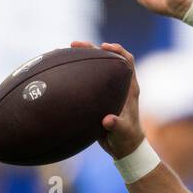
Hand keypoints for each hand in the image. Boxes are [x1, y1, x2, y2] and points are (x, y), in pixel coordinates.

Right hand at [70, 40, 142, 158]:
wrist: (123, 147)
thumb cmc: (126, 138)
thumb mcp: (122, 132)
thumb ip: (116, 125)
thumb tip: (107, 120)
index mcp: (129, 89)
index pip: (127, 61)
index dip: (117, 51)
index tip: (104, 47)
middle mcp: (119, 85)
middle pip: (108, 58)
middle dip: (93, 48)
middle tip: (76, 45)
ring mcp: (109, 89)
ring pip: (97, 67)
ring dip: (84, 57)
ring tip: (68, 50)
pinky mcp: (99, 96)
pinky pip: (88, 79)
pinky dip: (77, 72)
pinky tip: (63, 70)